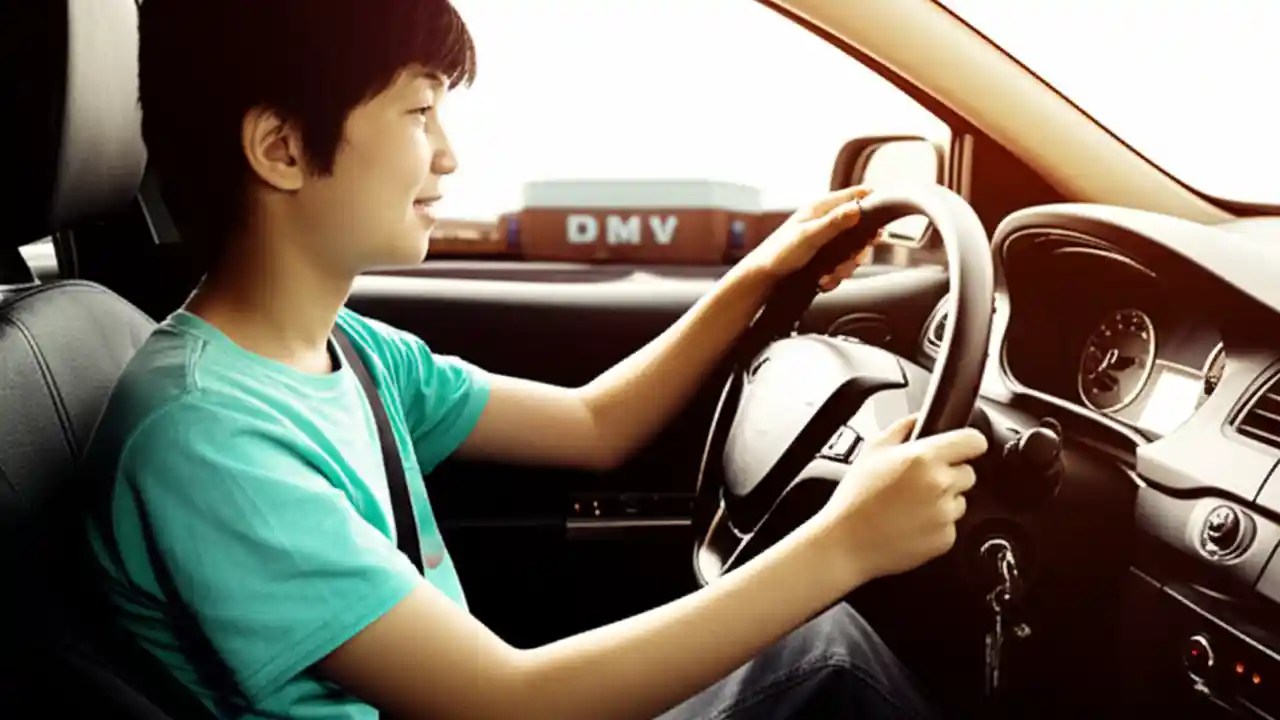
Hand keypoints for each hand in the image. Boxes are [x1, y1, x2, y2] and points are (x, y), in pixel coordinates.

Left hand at [738, 185, 875, 291]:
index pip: (859, 195)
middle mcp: (826, 219)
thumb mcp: (809, 237)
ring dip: (845, 267)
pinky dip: (835, 275)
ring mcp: (825, 237)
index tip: (874, 231)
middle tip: (848, 261)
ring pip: (852, 250)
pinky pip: (841, 263)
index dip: (872, 209)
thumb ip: (833, 223)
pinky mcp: (823, 254)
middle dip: (858, 250)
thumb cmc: (779, 254)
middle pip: (861, 228)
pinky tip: (823, 281)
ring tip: (829, 275)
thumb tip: (858, 208)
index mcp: (823, 207)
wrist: (762, 277)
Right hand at [810, 414, 987, 584]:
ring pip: (960, 500)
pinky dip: (936, 524)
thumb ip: (903, 427)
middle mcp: (939, 484)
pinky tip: (910, 523)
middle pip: (968, 473)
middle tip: (919, 482)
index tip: (963, 448)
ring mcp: (944, 514)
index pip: (974, 441)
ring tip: (910, 505)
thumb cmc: (855, 497)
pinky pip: (950, 525)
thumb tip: (922, 418)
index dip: (969, 443)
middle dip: (949, 474)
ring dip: (943, 500)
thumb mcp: (872, 449)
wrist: (845, 542)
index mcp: (923, 458)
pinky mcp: (945, 539)